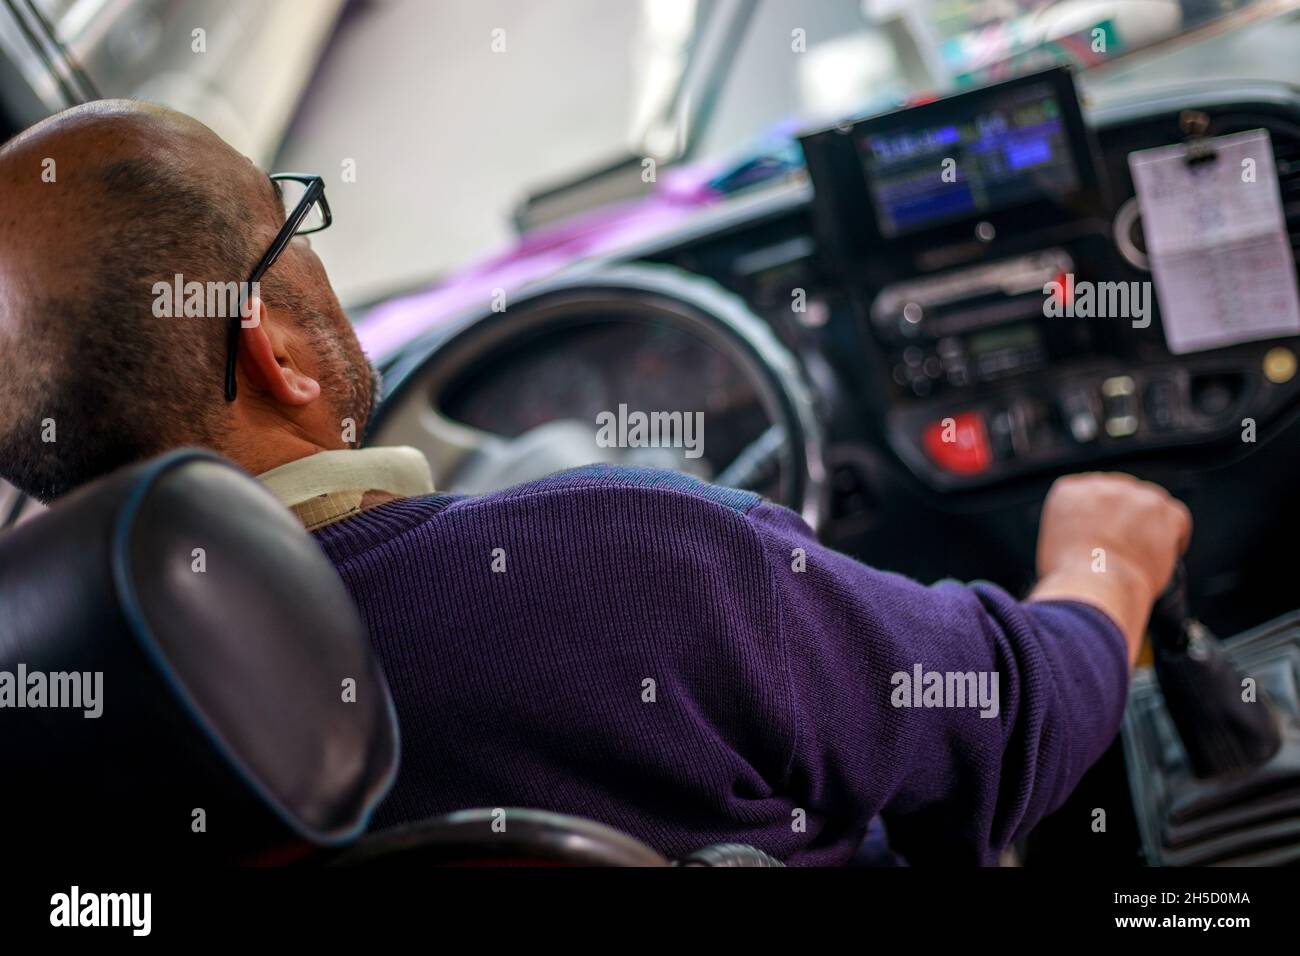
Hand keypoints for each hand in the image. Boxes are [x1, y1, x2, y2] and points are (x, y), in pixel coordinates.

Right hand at [1030, 472, 1191, 666]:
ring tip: (1145, 552)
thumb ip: (1071, 531)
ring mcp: (1135, 496)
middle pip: (1121, 493)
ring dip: (1150, 523)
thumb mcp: (1053, 547)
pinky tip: (1167, 553)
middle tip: (1126, 544)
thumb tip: (1089, 541)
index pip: (1089, 493)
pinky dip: (1175, 535)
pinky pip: (1177, 517)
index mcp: (1068, 491)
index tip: (1102, 532)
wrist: (1094, 588)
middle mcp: (1101, 486)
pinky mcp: (1164, 511)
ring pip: (1150, 502)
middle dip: (1125, 516)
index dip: (1099, 515)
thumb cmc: (1070, 580)